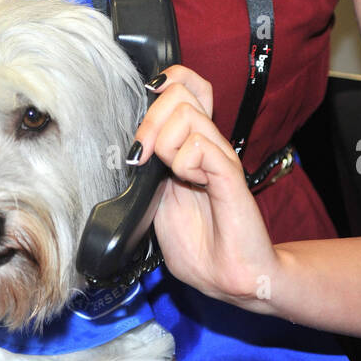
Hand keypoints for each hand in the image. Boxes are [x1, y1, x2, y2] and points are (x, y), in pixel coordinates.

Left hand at [134, 66, 281, 308]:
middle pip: (179, 92)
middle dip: (150, 121)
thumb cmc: (199, 245)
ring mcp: (220, 156)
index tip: (146, 109)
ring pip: (185, 114)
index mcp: (192, 145)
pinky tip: (193, 184)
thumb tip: (130, 146)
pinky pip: (199, 146)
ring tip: (176, 177)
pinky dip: (185, 164)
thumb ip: (150, 171)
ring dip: (166, 146)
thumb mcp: (158, 201)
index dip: (165, 83)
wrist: (230, 278)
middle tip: (144, 157)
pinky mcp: (229, 173)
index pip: (186, 84)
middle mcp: (209, 143)